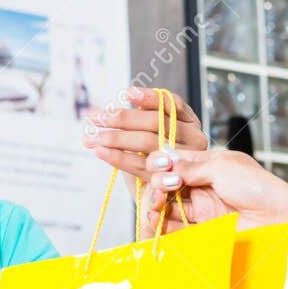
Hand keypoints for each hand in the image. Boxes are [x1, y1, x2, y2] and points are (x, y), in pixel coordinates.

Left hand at [83, 87, 207, 179]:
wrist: (161, 194)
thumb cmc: (153, 160)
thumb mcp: (147, 135)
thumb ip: (131, 122)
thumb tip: (94, 114)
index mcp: (190, 122)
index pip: (172, 104)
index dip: (149, 98)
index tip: (127, 93)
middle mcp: (194, 139)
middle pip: (157, 122)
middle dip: (123, 118)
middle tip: (97, 118)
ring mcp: (184, 160)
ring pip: (148, 142)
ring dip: (116, 138)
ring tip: (92, 136)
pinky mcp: (169, 181)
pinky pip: (140, 165)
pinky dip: (117, 157)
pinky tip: (100, 151)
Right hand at [142, 148, 287, 232]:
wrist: (279, 218)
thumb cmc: (258, 187)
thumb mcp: (222, 167)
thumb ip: (191, 167)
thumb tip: (165, 164)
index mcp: (208, 164)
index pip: (175, 161)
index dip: (161, 163)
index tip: (159, 167)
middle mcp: (203, 184)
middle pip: (167, 183)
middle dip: (157, 184)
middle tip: (162, 190)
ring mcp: (203, 207)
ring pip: (168, 205)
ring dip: (156, 204)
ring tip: (156, 206)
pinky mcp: (204, 227)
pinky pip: (177, 226)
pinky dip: (163, 225)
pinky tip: (157, 221)